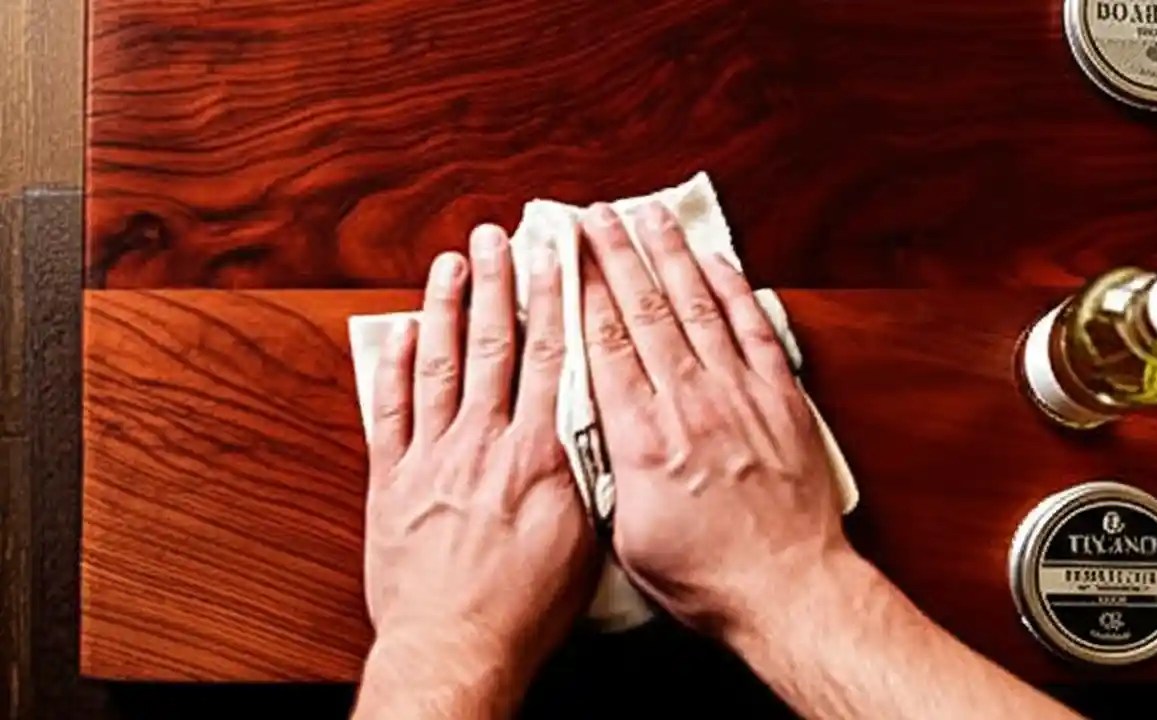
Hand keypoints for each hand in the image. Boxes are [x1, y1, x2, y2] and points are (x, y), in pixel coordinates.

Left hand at [359, 225, 596, 711]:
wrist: (456, 648)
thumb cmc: (525, 609)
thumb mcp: (583, 542)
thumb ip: (584, 476)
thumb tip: (591, 427)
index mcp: (537, 455)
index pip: (549, 358)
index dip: (551, 300)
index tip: (554, 256)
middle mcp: (482, 443)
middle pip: (490, 346)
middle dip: (494, 284)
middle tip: (494, 235)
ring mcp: (431, 457)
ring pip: (437, 365)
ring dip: (443, 308)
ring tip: (450, 263)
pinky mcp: (391, 481)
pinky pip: (389, 412)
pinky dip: (392, 368)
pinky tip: (396, 332)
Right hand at [578, 202, 847, 636]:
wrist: (788, 587)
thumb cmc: (706, 576)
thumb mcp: (627, 538)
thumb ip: (606, 475)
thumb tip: (591, 433)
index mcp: (641, 438)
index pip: (604, 345)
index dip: (583, 292)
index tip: (567, 254)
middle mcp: (688, 402)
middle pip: (645, 312)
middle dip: (617, 256)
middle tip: (596, 215)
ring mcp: (739, 394)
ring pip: (698, 307)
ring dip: (672, 257)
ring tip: (650, 216)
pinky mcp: (780, 399)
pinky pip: (754, 330)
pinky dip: (734, 290)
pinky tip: (716, 261)